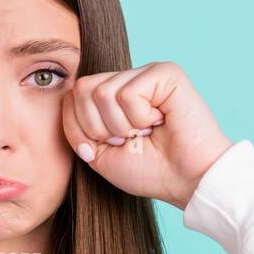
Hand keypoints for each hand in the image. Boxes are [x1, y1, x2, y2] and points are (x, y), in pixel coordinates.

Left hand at [60, 61, 233, 209]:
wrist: (186, 181)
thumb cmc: (149, 171)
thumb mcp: (97, 154)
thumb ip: (75, 128)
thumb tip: (66, 98)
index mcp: (111, 96)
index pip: (72, 97)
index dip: (83, 129)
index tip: (113, 146)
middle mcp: (127, 79)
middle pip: (82, 89)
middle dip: (99, 127)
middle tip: (130, 138)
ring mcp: (145, 73)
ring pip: (103, 92)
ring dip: (122, 126)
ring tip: (147, 131)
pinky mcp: (165, 72)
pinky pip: (128, 93)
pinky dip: (141, 118)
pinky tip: (161, 122)